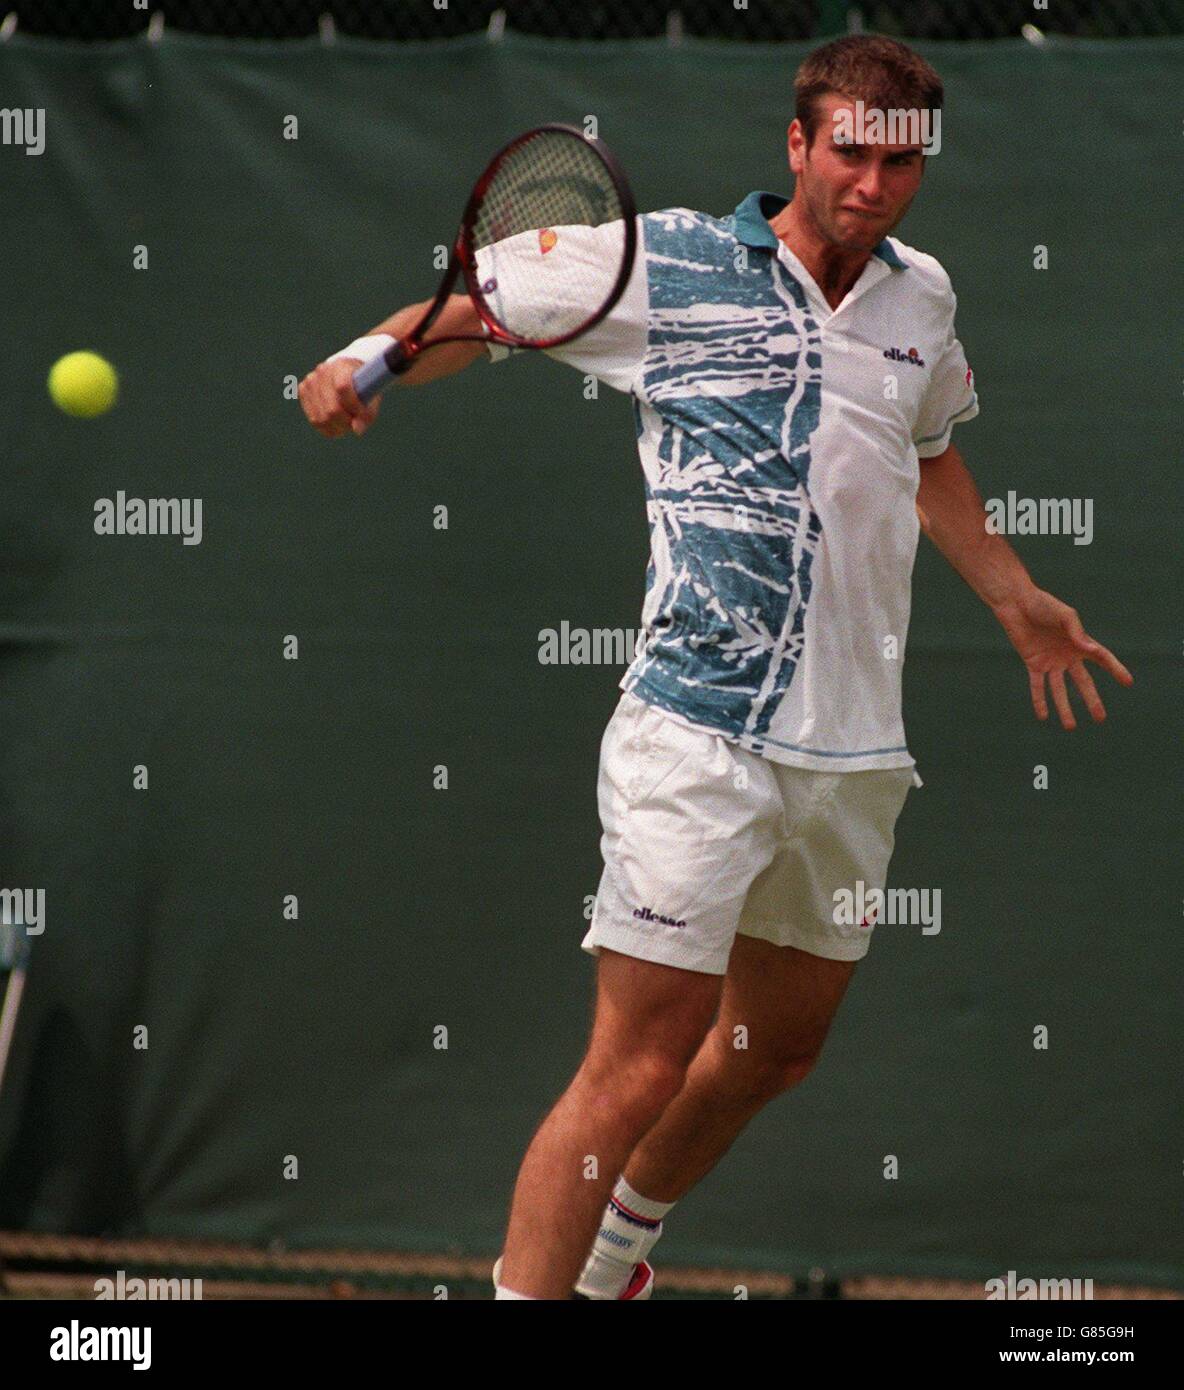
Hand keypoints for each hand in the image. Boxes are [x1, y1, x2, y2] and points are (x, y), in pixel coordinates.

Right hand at [298, 358, 382, 438]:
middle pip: (332, 409)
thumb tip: (356, 430)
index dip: (353, 407)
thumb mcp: (371, 399)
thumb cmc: (362, 389)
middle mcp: (323, 371)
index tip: (361, 415)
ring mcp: (310, 380)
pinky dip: (327, 427)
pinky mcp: (303, 390)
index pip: (343, 388)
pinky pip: (314, 419)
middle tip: (353, 421)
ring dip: (336, 426)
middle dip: (345, 421)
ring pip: (321, 418)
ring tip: (346, 422)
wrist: (346, 375)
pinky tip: (336, 422)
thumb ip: (366, 415)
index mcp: (342, 366)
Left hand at [992, 586, 1132, 728]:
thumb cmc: (1043, 605)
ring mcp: (1051, 662)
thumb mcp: (1065, 615)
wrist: (1017, 604)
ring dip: (1064, 708)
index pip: (1102, 659)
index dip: (1116, 670)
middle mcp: (1068, 656)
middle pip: (1083, 682)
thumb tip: (1091, 649)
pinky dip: (1039, 701)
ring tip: (1071, 727)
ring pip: (1059, 690)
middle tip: (1101, 718)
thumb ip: (1077, 632)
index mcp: (1080, 642)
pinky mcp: (1034, 664)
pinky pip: (1037, 686)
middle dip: (1091, 700)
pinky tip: (1043, 716)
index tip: (1128, 682)